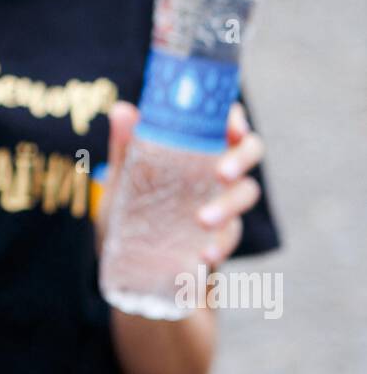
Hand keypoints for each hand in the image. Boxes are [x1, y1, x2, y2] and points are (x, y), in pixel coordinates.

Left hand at [94, 100, 264, 267]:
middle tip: (223, 173)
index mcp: (198, 145)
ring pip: (246, 193)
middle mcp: (217, 169)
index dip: (235, 117)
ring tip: (203, 221)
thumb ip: (125, 147)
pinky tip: (205, 254)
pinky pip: (231, 235)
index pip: (225, 120)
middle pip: (250, 150)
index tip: (233, 125)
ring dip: (229, 205)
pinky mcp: (221, 236)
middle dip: (242, 158)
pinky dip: (221, 244)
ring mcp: (224, 202)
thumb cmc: (130, 210)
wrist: (127, 263)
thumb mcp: (122, 179)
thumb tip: (122, 110)